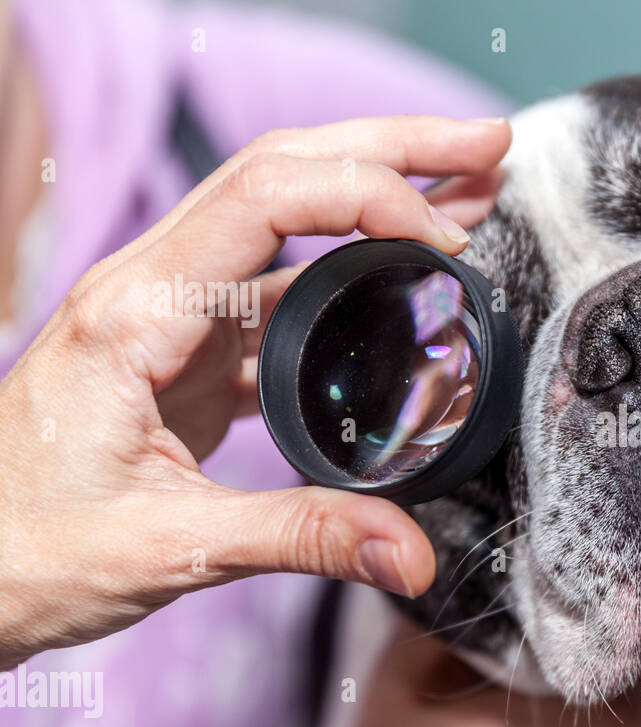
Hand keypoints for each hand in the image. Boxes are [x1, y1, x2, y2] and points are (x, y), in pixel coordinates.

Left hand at [0, 116, 510, 667]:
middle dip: (392, 150)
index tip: (448, 244)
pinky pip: (282, 284)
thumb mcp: (170, 547)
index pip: (266, 199)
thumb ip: (301, 538)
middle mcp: (152, 289)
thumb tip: (411, 554)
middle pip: (282, 171)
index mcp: (136, 312)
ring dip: (377, 194)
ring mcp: (172, 314)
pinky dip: (353, 270)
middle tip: (485, 148)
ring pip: (286, 216)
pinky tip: (404, 278)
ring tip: (469, 191)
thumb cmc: (26, 550)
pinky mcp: (190, 351)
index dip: (368, 199)